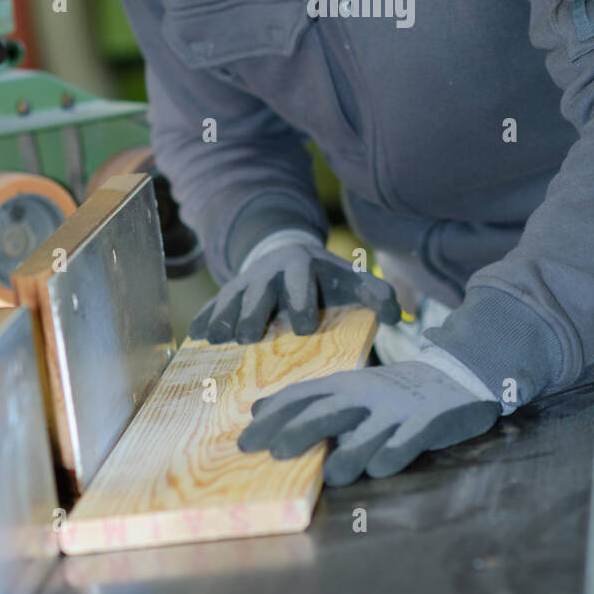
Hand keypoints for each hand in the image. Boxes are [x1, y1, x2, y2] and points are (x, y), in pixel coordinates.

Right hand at [189, 242, 401, 343]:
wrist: (288, 255)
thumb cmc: (327, 279)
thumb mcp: (353, 280)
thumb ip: (378, 295)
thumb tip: (397, 317)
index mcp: (301, 266)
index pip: (300, 281)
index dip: (302, 301)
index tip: (304, 327)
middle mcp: (268, 272)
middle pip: (258, 290)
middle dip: (254, 311)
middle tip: (250, 336)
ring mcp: (244, 282)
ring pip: (231, 298)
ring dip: (224, 317)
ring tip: (217, 339)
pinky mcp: (228, 294)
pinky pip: (213, 305)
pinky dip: (204, 318)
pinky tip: (196, 337)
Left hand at [237, 360, 499, 483]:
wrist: (452, 378)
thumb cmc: (388, 394)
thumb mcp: (348, 390)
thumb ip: (308, 401)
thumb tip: (258, 410)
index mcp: (344, 386)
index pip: (303, 397)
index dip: (275, 416)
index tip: (244, 440)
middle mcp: (366, 396)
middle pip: (329, 411)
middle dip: (300, 429)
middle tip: (274, 451)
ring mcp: (397, 410)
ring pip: (370, 429)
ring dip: (352, 449)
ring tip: (332, 473)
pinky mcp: (428, 423)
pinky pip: (411, 438)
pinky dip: (396, 451)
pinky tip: (382, 467)